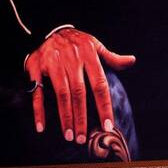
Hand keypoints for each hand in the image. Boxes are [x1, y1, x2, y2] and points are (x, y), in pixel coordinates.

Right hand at [25, 27, 135, 143]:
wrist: (47, 28)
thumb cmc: (75, 41)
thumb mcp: (94, 44)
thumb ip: (111, 57)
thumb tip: (131, 61)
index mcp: (88, 56)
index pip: (99, 85)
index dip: (104, 107)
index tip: (108, 126)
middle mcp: (71, 60)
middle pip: (79, 93)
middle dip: (81, 118)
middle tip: (82, 139)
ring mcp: (53, 64)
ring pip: (61, 94)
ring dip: (65, 117)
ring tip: (68, 135)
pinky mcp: (36, 67)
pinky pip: (37, 92)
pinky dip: (38, 110)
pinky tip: (42, 126)